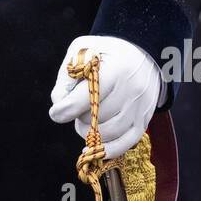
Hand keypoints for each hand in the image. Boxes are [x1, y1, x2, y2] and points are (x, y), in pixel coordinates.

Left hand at [49, 34, 162, 158]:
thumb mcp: (82, 51)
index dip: (64, 110)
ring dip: (90, 132)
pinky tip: (95, 147)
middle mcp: (131, 90)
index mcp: (115, 70)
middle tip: (77, 108)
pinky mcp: (145, 119)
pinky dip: (109, 149)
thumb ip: (66, 76)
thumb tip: (59, 105)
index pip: (84, 99)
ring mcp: (140, 107)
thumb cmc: (106, 51)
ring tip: (86, 120)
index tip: (56, 112)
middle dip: (79, 117)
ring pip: (109, 133)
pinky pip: (126, 143)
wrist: (142, 52)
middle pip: (95, 118)